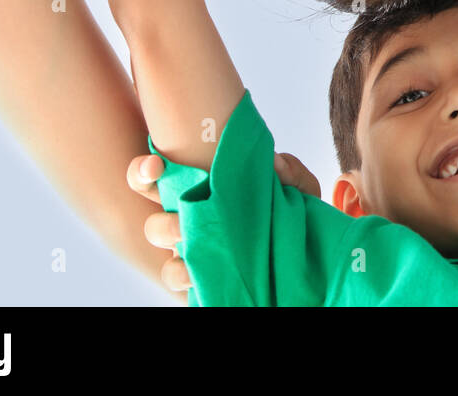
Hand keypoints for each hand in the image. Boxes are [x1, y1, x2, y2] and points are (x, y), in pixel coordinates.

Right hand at [127, 152, 321, 292]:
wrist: (314, 256)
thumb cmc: (295, 216)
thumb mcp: (300, 189)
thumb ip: (290, 172)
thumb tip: (274, 163)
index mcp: (204, 196)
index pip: (156, 181)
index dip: (144, 172)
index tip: (156, 165)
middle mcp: (193, 229)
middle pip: (154, 227)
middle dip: (163, 225)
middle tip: (185, 223)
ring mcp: (200, 261)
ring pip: (169, 266)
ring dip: (180, 264)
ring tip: (199, 254)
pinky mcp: (210, 288)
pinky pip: (188, 294)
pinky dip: (194, 286)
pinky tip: (206, 280)